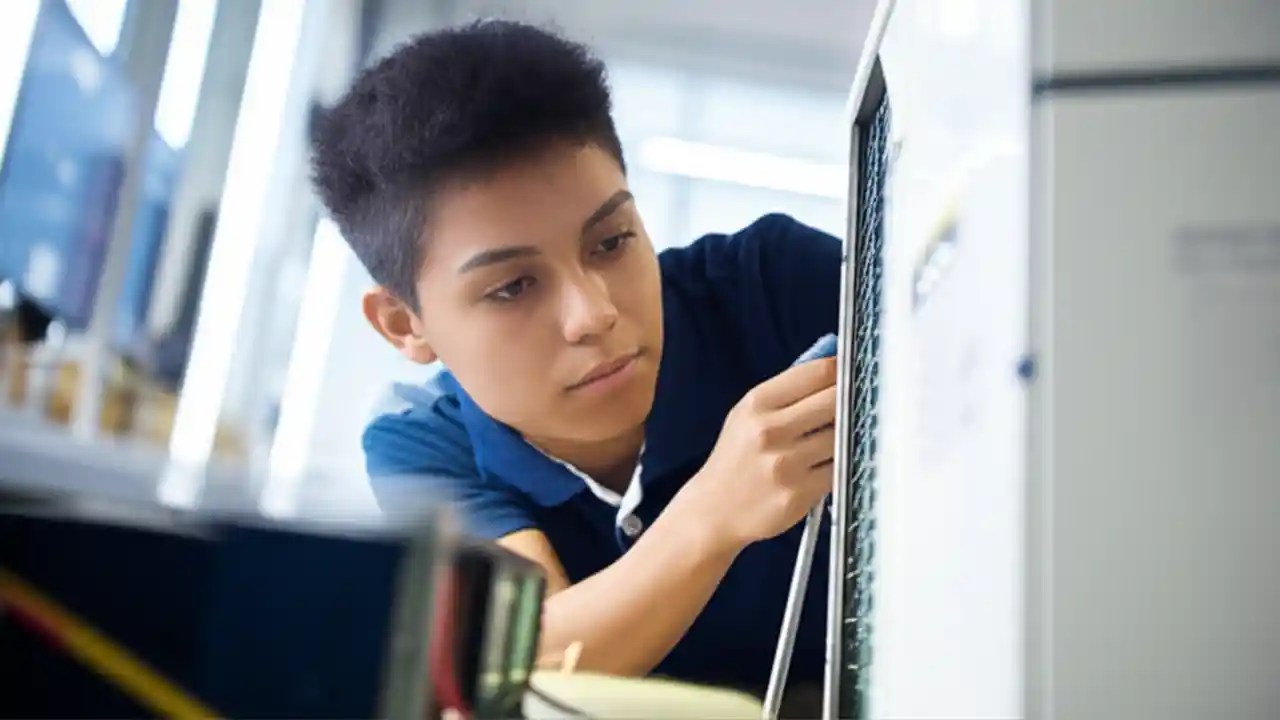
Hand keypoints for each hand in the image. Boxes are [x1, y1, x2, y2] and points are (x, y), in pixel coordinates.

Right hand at [684, 357, 836, 549]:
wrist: (714, 509)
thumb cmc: (736, 458)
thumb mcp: (748, 414)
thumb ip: (787, 389)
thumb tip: (833, 364)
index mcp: (757, 403)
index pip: (816, 373)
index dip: (843, 369)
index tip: (854, 371)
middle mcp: (770, 431)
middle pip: (835, 400)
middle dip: (852, 398)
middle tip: (858, 402)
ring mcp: (785, 464)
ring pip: (841, 436)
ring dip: (847, 434)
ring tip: (838, 436)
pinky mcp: (799, 494)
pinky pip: (839, 469)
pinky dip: (841, 464)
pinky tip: (829, 463)